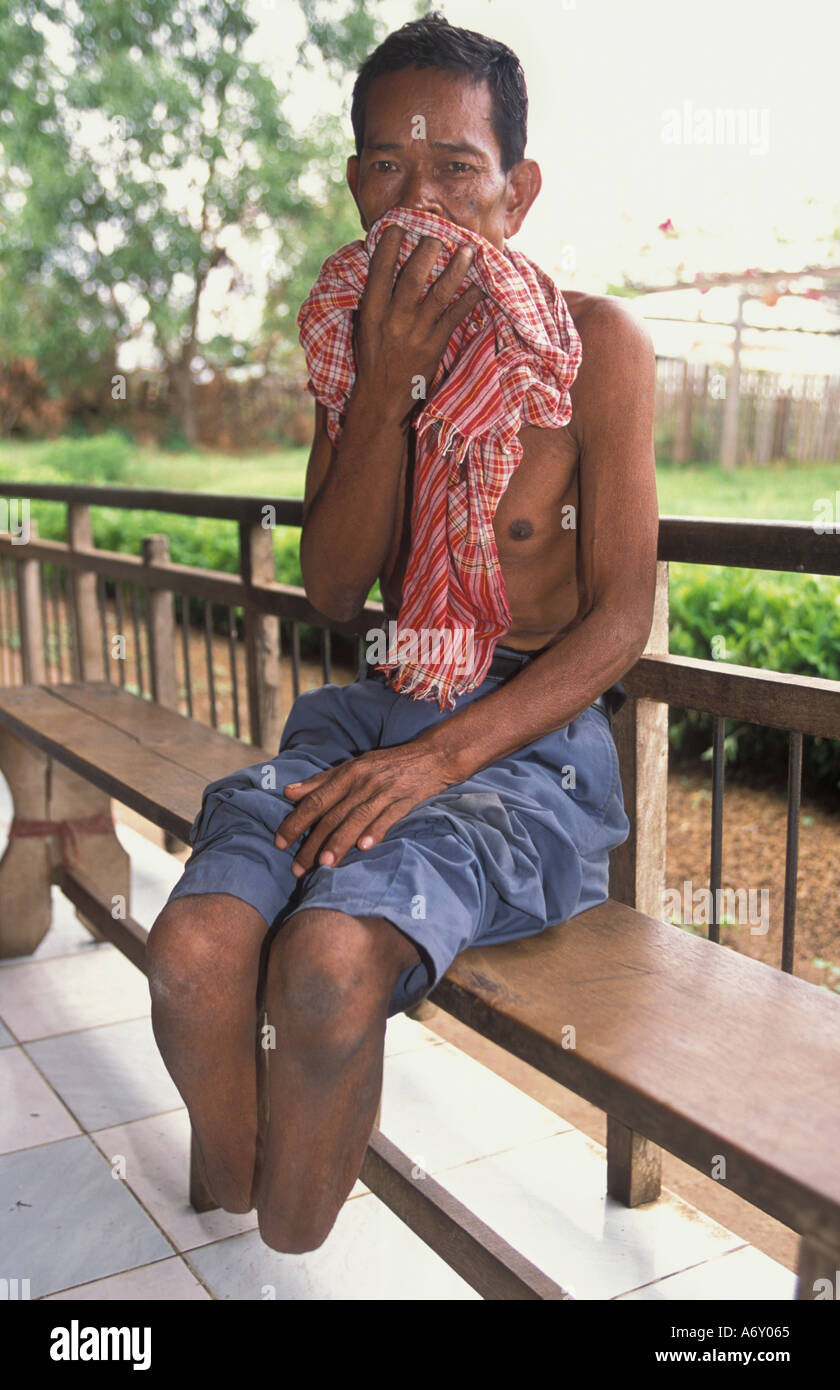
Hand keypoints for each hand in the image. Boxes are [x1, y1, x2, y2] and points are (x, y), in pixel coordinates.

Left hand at [273, 741, 456, 875]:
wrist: (431, 756)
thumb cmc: (387, 764)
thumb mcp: (353, 767)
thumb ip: (321, 781)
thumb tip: (289, 792)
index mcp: (347, 774)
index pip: (315, 800)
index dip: (296, 821)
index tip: (280, 842)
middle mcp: (362, 783)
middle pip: (332, 815)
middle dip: (312, 843)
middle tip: (297, 868)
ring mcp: (383, 792)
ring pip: (356, 819)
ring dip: (339, 842)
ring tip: (325, 865)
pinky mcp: (404, 801)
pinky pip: (387, 818)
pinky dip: (375, 831)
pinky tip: (365, 847)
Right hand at [353, 224, 482, 422]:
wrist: (382, 398)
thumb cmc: (372, 359)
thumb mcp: (364, 327)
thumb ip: (373, 299)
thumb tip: (381, 268)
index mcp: (371, 312)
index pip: (379, 271)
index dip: (388, 245)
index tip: (397, 225)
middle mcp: (393, 319)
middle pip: (412, 277)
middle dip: (426, 251)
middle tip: (438, 233)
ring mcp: (416, 333)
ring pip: (438, 294)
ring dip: (455, 269)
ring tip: (468, 249)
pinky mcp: (434, 345)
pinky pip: (454, 317)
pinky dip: (469, 300)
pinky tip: (481, 286)